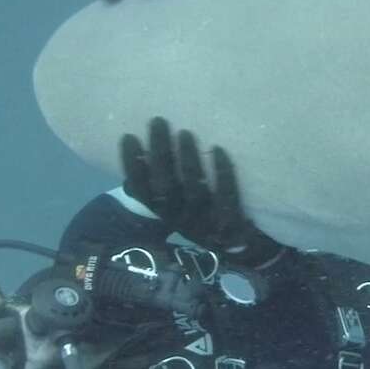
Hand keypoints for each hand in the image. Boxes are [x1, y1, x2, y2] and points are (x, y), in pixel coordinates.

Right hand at [120, 117, 282, 267]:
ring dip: (188, 160)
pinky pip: (226, 196)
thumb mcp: (175, 201)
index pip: (141, 190)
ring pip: (193, 191)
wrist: (240, 247)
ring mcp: (206, 223)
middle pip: (165, 186)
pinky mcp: (231, 224)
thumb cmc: (201, 212)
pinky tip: (218, 149)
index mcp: (163, 213)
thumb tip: (136, 146)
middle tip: (158, 121)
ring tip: (185, 132)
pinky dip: (223, 172)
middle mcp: (180, 219)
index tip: (129, 136)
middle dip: (160, 153)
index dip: (132, 165)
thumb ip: (157, 181)